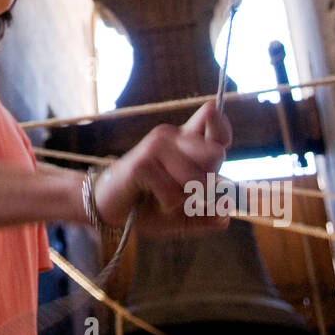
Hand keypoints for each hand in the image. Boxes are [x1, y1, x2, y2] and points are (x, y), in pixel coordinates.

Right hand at [93, 101, 232, 235]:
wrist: (108, 208)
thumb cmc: (147, 206)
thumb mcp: (184, 213)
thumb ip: (208, 215)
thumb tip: (226, 214)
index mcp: (183, 141)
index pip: (212, 118)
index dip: (221, 133)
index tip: (213, 157)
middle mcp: (170, 136)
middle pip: (215, 155)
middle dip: (206, 183)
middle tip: (184, 191)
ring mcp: (155, 146)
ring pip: (197, 179)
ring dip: (184, 200)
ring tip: (164, 197)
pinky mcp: (141, 164)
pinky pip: (173, 193)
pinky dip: (167, 206)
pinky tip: (151, 199)